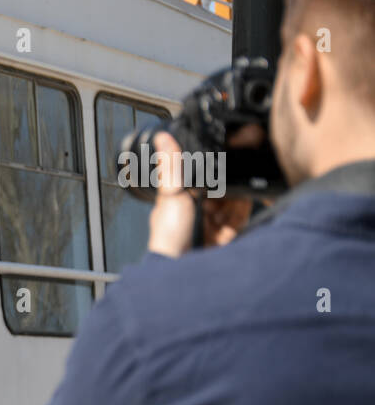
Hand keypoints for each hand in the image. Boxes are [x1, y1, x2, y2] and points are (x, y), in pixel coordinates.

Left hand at [147, 132, 253, 256]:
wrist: (180, 266)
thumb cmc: (169, 234)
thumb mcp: (171, 193)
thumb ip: (171, 166)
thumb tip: (162, 137)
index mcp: (181, 199)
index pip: (203, 180)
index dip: (215, 172)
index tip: (227, 161)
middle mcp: (196, 212)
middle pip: (222, 192)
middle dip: (229, 188)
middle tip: (233, 182)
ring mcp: (211, 225)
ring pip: (233, 206)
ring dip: (236, 202)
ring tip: (235, 200)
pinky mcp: (224, 238)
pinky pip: (239, 222)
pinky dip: (241, 217)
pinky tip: (241, 213)